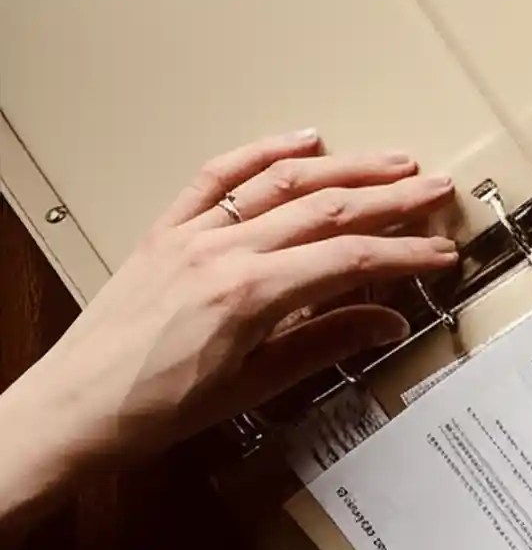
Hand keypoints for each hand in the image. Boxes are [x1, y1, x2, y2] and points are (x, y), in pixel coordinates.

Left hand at [0, 130, 457, 535]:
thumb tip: (385, 322)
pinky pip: (219, 176)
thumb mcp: (253, 387)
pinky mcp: (167, 228)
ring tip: (391, 162)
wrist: (74, 409)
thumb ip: (326, 344)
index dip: (404, 253)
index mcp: (249, 294)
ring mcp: (193, 232)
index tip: (439, 253)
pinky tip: (302, 140)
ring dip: (345, 167)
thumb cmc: (153, 408)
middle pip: (327, 209)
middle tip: (435, 191)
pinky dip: (263, 151)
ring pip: (284, 182)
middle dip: (392, 198)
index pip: (349, 259)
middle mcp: (222, 250)